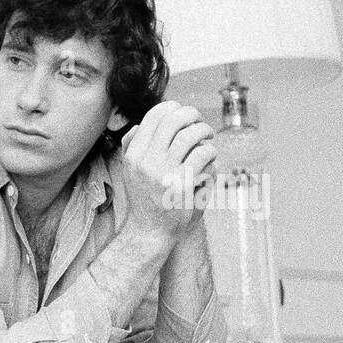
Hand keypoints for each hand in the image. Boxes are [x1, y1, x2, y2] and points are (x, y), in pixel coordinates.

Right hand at [120, 101, 217, 238]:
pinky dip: (211, 152)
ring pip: (192, 134)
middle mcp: (145, 161)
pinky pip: (203, 154)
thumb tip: (140, 126)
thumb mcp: (131, 173)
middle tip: (201, 124)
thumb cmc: (145, 201)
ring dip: (205, 132)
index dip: (174, 108)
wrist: (149, 233)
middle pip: (174, 119)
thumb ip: (132, 148)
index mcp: (134, 155)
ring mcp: (163, 173)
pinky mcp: (182, 185)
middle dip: (194, 116)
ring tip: (208, 140)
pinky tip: (210, 159)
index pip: (155, 116)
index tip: (184, 115)